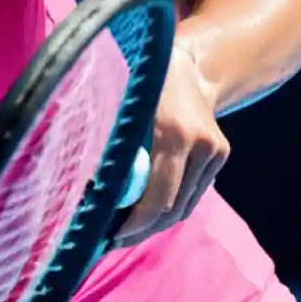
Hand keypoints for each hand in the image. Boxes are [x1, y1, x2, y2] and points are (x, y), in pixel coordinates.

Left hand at [114, 46, 229, 245]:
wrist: (186, 62)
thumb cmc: (137, 78)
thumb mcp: (117, 102)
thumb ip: (106, 140)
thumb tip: (80, 183)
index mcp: (173, 132)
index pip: (159, 196)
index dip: (136, 222)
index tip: (111, 234)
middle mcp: (201, 144)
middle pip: (174, 207)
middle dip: (143, 229)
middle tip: (113, 239)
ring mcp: (215, 151)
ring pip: (186, 204)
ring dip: (156, 223)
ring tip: (126, 231)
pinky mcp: (221, 154)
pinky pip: (193, 192)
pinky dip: (170, 207)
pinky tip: (146, 214)